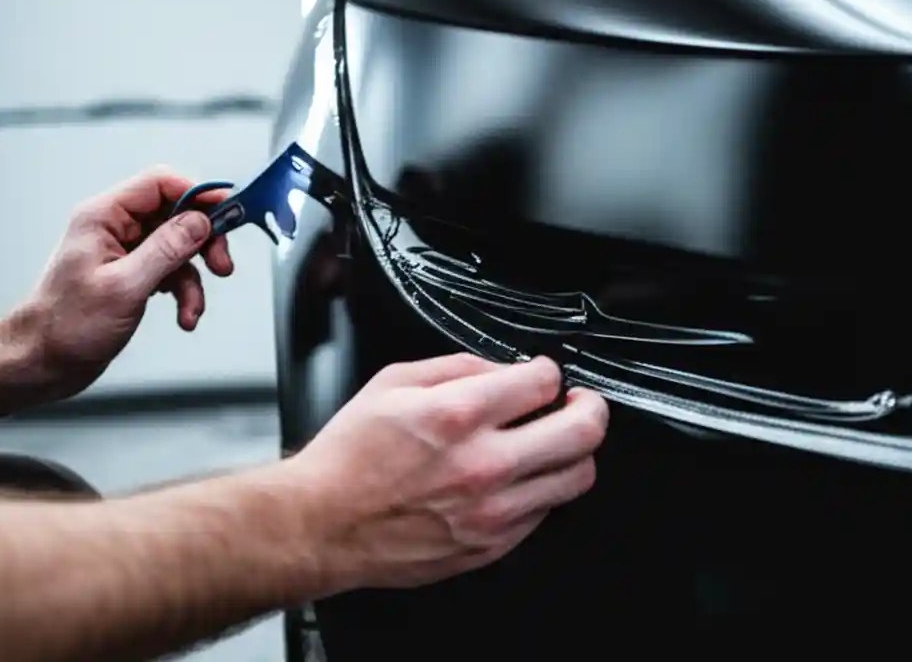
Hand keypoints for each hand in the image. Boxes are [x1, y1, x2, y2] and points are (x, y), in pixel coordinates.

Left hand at [14, 167, 234, 398]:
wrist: (44, 361)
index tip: (228, 209)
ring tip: (193, 308)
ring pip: (179, 249)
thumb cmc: (66, 325)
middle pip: (176, 215)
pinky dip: (184, 295)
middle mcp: (115, 229)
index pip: (160, 184)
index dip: (197, 193)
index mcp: (103, 217)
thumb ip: (165, 249)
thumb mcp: (125, 285)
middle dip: (204, 242)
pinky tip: (185, 315)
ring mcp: (125, 253)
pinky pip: (172, 273)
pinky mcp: (133, 275)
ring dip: (194, 280)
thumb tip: (199, 221)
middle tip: (221, 264)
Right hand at [288, 353, 607, 590]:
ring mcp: (492, 511)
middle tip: (580, 404)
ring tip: (559, 442)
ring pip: (576, 477)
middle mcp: (483, 465)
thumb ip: (456, 367)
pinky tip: (521, 478)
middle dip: (590, 408)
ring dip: (575, 453)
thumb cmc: (349, 457)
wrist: (321, 524)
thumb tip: (502, 368)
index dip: (547, 372)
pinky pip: (545, 513)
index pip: (543, 382)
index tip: (542, 375)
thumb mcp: (393, 383)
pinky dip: (542, 490)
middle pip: (582, 431)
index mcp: (457, 415)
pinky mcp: (490, 545)